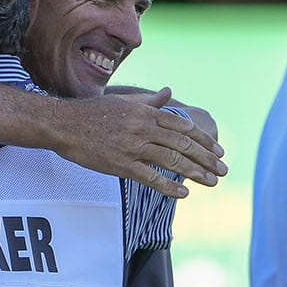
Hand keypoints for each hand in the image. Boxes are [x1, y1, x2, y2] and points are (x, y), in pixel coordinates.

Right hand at [42, 88, 225, 196]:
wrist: (63, 124)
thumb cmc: (92, 113)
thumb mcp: (124, 102)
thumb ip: (149, 101)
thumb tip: (169, 92)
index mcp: (145, 112)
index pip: (183, 127)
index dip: (204, 140)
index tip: (219, 150)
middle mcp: (143, 128)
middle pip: (183, 144)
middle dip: (207, 158)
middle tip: (223, 170)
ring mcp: (132, 147)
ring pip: (171, 160)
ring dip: (195, 172)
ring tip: (211, 182)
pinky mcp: (120, 165)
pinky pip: (150, 177)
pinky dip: (168, 186)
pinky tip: (183, 194)